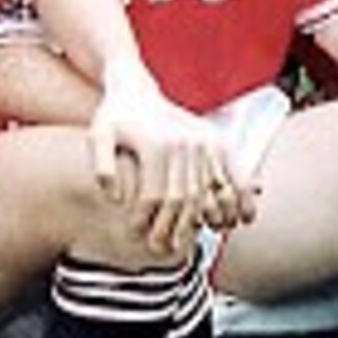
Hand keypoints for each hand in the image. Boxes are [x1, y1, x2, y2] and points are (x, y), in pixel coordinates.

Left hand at [88, 80, 247, 260]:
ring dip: (202, 221)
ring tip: (190, 241)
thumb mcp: (97, 135)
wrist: (136, 89)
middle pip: (181, 198)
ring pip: (206, 192)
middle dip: (170, 228)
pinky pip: (231, 174)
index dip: (143, 219)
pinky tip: (239, 219)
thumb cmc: (114, 117)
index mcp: (156, 144)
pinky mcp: (215, 140)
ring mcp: (203, 141)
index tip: (134, 234)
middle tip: (159, 249)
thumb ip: (102, 167)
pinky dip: (239, 198)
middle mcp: (183, 143)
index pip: (153, 195)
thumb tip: (116, 198)